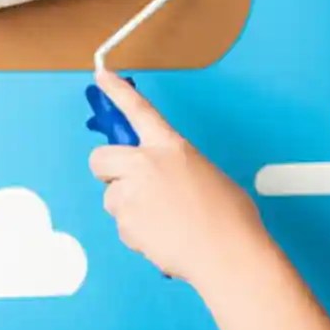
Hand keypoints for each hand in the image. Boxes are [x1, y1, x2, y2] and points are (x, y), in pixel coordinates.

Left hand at [88, 71, 269, 287]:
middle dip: (109, 171)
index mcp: (170, 147)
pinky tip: (163, 238)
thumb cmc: (229, 218)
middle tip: (131, 186)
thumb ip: (175, 169)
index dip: (117, 92)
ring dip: (128, 207)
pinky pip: (122, 226)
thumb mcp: (205, 174)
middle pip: (100, 158)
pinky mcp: (126, 224)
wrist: (228, 254)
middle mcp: (145, 164)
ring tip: (163, 221)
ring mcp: (131, 194)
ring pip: (111, 198)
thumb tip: (162, 182)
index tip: (101, 74)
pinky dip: (137, 233)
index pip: (138, 111)